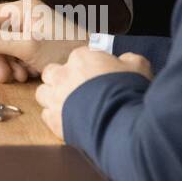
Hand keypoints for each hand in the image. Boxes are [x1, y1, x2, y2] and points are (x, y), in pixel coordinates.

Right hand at [0, 0, 87, 82]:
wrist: (92, 62)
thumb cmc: (64, 49)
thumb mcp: (26, 47)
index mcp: (22, 8)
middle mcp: (25, 16)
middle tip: (4, 75)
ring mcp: (32, 30)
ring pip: (6, 48)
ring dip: (9, 65)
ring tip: (21, 76)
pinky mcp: (38, 44)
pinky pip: (18, 55)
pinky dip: (19, 67)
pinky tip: (30, 75)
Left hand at [36, 46, 153, 138]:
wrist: (121, 123)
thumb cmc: (129, 92)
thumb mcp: (138, 67)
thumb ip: (129, 60)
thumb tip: (126, 61)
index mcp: (81, 58)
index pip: (78, 57)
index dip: (87, 67)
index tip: (96, 76)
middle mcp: (63, 75)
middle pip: (52, 72)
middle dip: (61, 79)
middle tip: (77, 89)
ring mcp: (56, 98)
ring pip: (43, 93)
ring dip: (52, 97)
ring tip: (68, 105)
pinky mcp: (54, 120)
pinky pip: (46, 115)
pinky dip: (54, 117)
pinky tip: (68, 120)